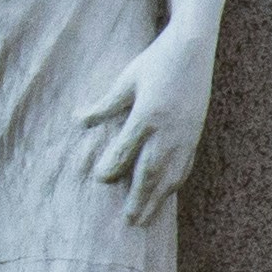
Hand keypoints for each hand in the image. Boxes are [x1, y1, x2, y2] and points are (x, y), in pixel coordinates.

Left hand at [78, 27, 212, 222]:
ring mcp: (185, 134)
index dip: (114, 166)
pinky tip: (167, 194)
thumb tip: (77, 120)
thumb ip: (104, 105)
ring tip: (146, 219)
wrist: (192, 50)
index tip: (100, 180)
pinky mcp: (195, 134)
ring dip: (158, 199)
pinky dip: (175, 182)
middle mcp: (168, 130)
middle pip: (151, 171)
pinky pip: (185, 165)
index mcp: (147, 115)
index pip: (127, 148)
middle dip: (140, 198)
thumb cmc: (155, 62)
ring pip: (171, 174)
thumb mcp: (125, 80)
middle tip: (128, 221)